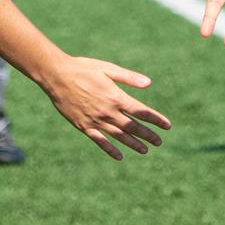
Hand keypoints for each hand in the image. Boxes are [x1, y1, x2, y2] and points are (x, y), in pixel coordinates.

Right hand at [33, 54, 170, 159]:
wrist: (56, 76)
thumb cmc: (84, 69)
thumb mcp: (108, 69)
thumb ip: (129, 78)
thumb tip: (149, 83)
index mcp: (116, 97)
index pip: (142, 112)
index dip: (156, 119)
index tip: (167, 126)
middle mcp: (108, 112)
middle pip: (133, 127)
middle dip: (148, 135)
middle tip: (159, 142)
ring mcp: (95, 121)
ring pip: (118, 136)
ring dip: (133, 144)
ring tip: (145, 150)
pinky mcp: (83, 126)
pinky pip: (100, 141)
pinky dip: (110, 149)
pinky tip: (119, 156)